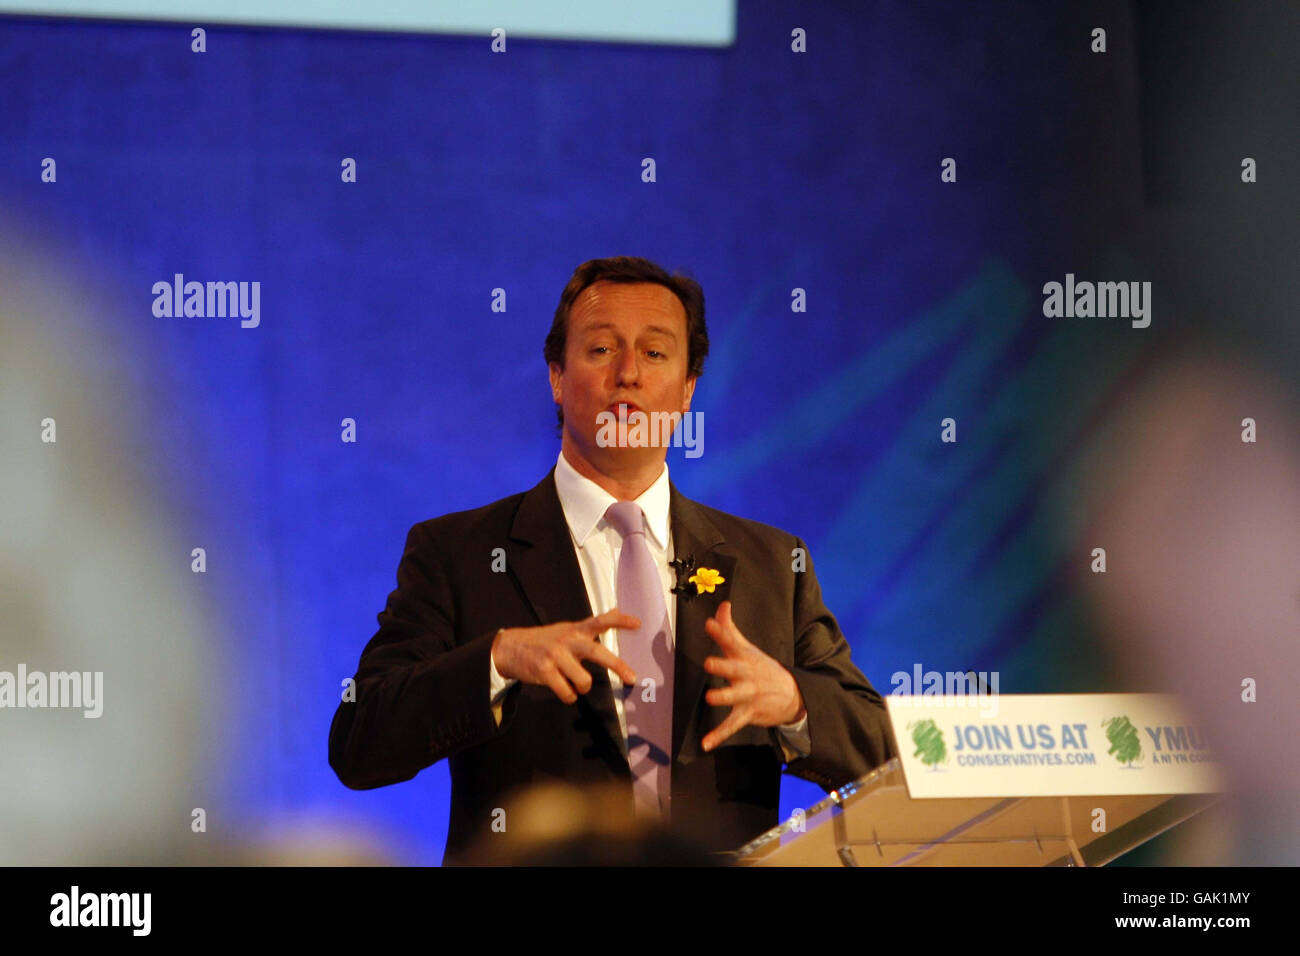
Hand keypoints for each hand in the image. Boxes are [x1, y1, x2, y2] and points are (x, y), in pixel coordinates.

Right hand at [491, 609, 639, 704]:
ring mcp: (555, 656)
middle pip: (597, 653)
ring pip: (584, 680)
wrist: (509, 648)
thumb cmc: (544, 641)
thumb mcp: (567, 628)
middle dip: (617, 666)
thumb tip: (616, 610)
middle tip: (632, 678)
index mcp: (575, 630)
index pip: (600, 621)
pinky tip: (562, 689)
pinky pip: (567, 693)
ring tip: (573, 683)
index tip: (637, 624)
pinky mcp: (544, 671)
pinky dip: (568, 696)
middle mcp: (567, 640)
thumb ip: (592, 624)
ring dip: (582, 687)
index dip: (619, 621)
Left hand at [701, 600, 804, 751]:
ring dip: (723, 697)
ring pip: (734, 697)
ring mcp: (748, 695)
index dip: (721, 632)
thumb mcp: (748, 648)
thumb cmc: (761, 668)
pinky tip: (706, 743)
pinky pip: (732, 725)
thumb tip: (722, 605)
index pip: (732, 641)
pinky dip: (719, 735)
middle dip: (723, 666)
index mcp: (745, 657)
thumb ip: (730, 628)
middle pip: (734, 669)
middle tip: (710, 663)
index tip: (709, 624)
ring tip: (710, 698)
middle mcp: (746, 675)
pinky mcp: (748, 713)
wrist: (794, 695)